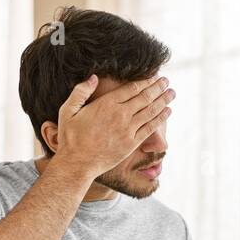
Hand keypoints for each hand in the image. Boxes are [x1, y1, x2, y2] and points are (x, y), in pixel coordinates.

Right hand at [52, 74, 173, 176]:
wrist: (77, 163)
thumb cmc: (70, 137)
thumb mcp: (68, 110)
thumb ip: (80, 91)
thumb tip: (94, 77)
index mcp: (106, 104)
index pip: (132, 88)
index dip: (145, 81)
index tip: (153, 76)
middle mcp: (120, 115)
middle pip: (145, 97)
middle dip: (158, 87)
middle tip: (166, 81)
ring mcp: (127, 130)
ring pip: (150, 111)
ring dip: (163, 100)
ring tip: (172, 93)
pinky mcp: (131, 143)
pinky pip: (150, 128)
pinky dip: (160, 118)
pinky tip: (167, 112)